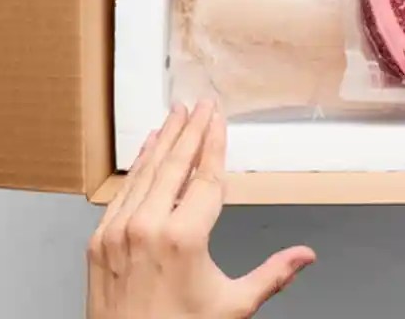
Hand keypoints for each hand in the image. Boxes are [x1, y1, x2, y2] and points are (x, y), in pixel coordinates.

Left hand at [88, 102, 315, 317]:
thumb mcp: (231, 307)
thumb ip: (271, 275)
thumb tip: (305, 256)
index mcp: (183, 239)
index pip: (206, 178)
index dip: (214, 143)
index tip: (217, 117)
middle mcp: (147, 227)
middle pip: (174, 165)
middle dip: (189, 131)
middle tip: (200, 104)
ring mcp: (118, 232)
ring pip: (145, 174)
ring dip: (162, 142)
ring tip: (175, 116)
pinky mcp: (99, 241)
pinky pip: (122, 194)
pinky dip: (136, 169)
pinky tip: (146, 152)